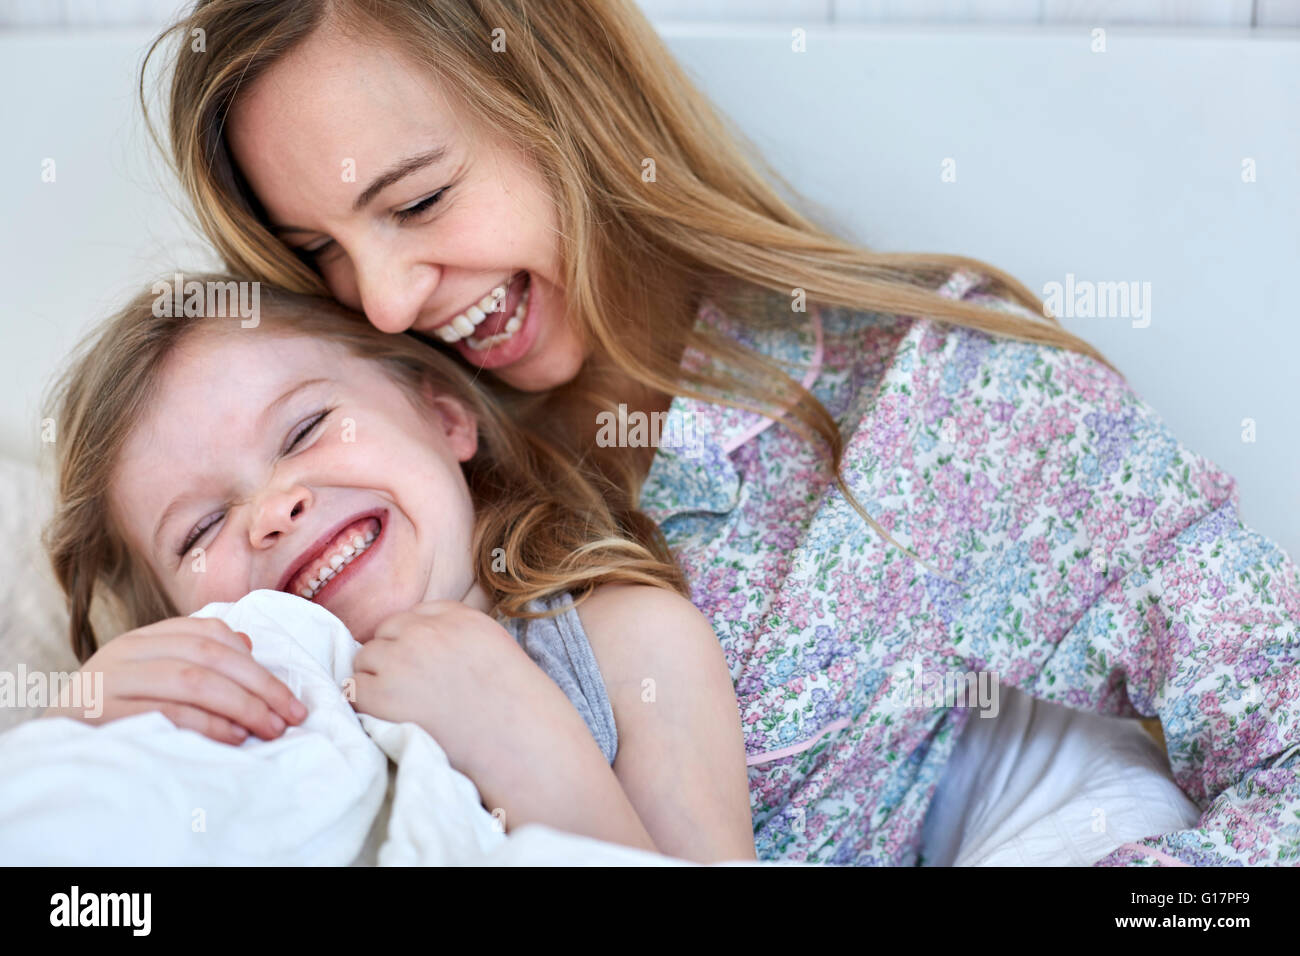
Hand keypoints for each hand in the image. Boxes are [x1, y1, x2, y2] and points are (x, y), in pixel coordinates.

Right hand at [41, 616, 305, 744]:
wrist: (51, 746)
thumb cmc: (115, 713)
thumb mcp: (155, 678)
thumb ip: (198, 658)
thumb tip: (247, 642)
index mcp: (145, 638)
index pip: (211, 634)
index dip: (256, 663)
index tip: (289, 696)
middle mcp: (128, 650)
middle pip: (209, 656)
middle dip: (260, 686)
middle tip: (292, 716)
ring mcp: (112, 679)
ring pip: (192, 681)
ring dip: (241, 705)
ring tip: (271, 729)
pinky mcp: (101, 713)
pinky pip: (165, 713)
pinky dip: (206, 724)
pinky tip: (234, 737)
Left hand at [351, 600, 577, 776]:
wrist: (514, 739)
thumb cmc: (511, 703)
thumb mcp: (492, 647)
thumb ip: (456, 633)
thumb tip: (417, 639)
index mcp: (456, 618)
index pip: (415, 616)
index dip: (414, 641)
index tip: (423, 666)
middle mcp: (425, 632)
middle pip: (386, 633)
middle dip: (393, 657)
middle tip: (411, 689)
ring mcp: (401, 661)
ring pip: (365, 658)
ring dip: (376, 678)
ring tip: (401, 704)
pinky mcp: (382, 694)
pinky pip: (354, 689)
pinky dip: (364, 703)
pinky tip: (387, 716)